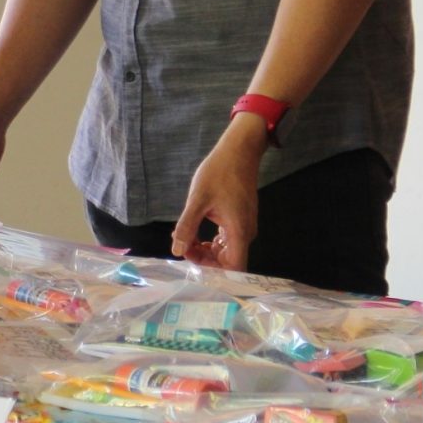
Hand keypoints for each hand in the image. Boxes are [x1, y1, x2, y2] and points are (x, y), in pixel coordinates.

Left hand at [170, 119, 266, 270]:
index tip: (191, 258)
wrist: (238, 152)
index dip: (213, 270)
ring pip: (226, 251)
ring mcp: (244, 226)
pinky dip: (211, 240)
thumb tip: (177, 251)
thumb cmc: (219, 173)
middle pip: (228, 261)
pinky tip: (195, 232)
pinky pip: (227, 239)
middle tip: (182, 245)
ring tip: (185, 237)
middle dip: (204, 259)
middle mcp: (245, 233)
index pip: (233, 267)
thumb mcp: (197, 200)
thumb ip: (187, 226)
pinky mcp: (239, 220)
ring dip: (205, 249)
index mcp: (238, 231)